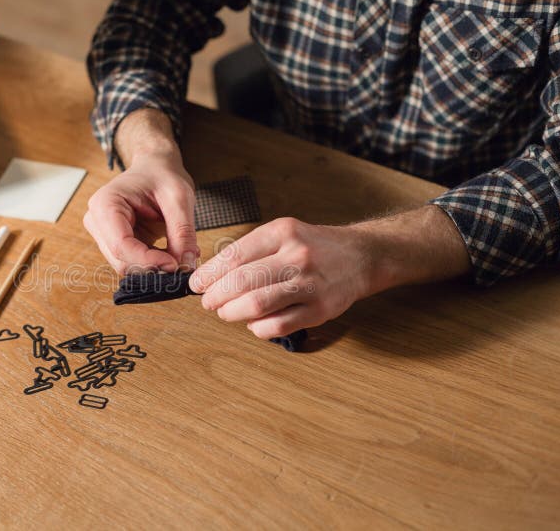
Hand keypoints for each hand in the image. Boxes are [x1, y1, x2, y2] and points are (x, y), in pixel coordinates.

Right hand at [83, 109, 199, 273]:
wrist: (155, 167)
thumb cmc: (163, 176)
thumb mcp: (180, 198)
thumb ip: (182, 232)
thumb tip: (186, 264)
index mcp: (105, 204)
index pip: (121, 245)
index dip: (148, 260)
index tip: (176, 264)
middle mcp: (97, 221)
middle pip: (121, 260)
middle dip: (152, 267)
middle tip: (182, 264)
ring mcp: (103, 234)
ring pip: (127, 266)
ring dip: (154, 267)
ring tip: (179, 255)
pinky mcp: (115, 243)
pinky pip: (133, 263)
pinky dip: (154, 264)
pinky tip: (171, 253)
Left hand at [188, 207, 470, 338]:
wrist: (362, 256)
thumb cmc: (314, 246)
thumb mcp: (283, 234)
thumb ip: (250, 251)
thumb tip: (211, 275)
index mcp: (282, 232)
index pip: (234, 255)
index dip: (209, 274)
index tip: (197, 284)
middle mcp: (296, 256)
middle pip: (241, 282)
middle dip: (215, 296)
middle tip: (207, 303)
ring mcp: (309, 284)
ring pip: (256, 305)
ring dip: (232, 313)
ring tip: (225, 313)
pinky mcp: (319, 310)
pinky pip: (277, 325)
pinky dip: (257, 328)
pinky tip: (253, 323)